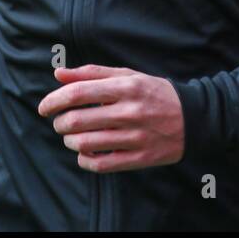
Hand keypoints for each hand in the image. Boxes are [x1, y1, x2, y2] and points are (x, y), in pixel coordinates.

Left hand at [37, 64, 184, 172]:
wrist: (194, 118)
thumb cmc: (154, 93)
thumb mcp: (128, 75)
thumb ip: (92, 73)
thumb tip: (58, 74)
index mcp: (125, 87)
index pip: (78, 93)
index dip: (54, 100)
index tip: (44, 107)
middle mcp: (129, 112)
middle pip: (77, 120)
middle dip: (59, 122)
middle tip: (59, 122)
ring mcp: (134, 137)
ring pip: (85, 143)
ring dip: (69, 141)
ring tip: (71, 136)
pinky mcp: (139, 158)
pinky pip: (100, 164)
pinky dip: (84, 159)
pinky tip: (84, 152)